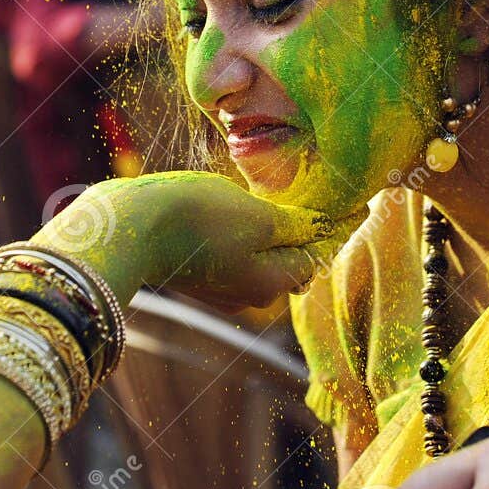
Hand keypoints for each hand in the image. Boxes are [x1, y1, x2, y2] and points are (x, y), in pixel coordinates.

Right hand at [31, 172, 352, 312]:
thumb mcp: (256, 217)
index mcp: (275, 282)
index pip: (321, 251)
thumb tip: (323, 228)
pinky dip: (251, 232)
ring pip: (265, 256)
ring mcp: (223, 285)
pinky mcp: (198, 271)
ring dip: (280, 230)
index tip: (363, 201)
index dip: (341, 224)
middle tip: (331, 195)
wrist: (125, 226)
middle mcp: (253, 292)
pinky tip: (248, 207)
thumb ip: (294, 226)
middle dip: (311, 231)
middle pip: (294, 259)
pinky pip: (237, 251)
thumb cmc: (195, 218)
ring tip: (292, 196)